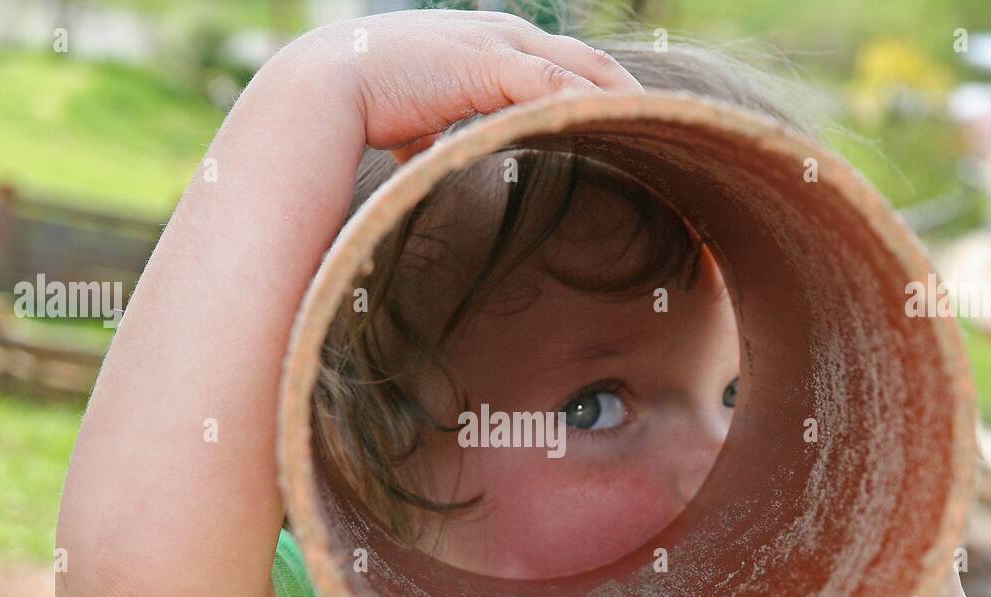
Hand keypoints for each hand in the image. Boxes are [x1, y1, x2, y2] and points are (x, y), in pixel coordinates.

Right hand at [297, 9, 642, 161]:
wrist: (325, 87)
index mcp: (490, 46)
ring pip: (580, 69)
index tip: (628, 122)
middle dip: (626, 91)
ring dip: (620, 100)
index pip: (562, 63)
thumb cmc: (363, 103)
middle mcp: (502, 36)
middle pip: (586, 60)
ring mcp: (498, 45)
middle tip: (665, 126)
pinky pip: (552, 85)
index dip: (597, 89)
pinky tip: (617, 128)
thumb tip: (427, 168)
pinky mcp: (488, 65)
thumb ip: (430, 136)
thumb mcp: (411, 117)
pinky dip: (586, 104)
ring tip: (657, 133)